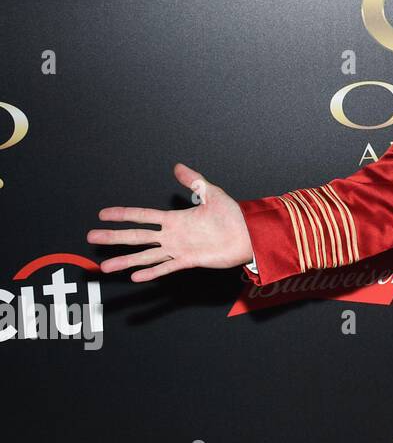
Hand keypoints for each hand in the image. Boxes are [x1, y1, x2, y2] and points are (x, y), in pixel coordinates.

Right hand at [87, 163, 253, 281]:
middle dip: (113, 236)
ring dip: (125, 260)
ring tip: (105, 266)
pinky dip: (151, 271)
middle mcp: (173, 234)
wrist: (250, 234)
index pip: (143, 215)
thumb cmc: (233, 215)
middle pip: (137, 236)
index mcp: (175, 219)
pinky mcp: (189, 260)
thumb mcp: (212, 193)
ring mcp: (179, 248)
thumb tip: (177, 166)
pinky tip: (135, 276)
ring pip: (146, 255)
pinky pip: (166, 267)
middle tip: (91, 237)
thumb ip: (193, 180)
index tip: (102, 214)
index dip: (122, 214)